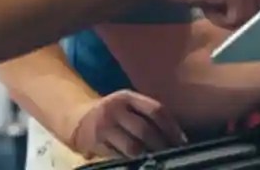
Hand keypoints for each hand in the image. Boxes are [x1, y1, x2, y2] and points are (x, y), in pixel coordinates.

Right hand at [66, 90, 187, 158]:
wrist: (77, 118)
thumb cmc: (113, 114)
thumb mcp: (127, 104)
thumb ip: (147, 113)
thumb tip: (177, 135)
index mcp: (127, 97)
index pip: (155, 110)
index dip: (172, 127)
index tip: (182, 141)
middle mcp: (115, 109)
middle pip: (145, 130)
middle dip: (162, 145)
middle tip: (173, 155)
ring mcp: (104, 128)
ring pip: (132, 147)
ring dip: (148, 156)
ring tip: (159, 161)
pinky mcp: (96, 145)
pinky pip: (119, 157)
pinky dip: (133, 162)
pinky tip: (142, 164)